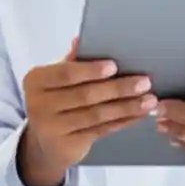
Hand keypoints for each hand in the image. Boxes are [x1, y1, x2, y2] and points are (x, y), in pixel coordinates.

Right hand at [17, 39, 156, 185]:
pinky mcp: (67, 145)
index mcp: (35, 81)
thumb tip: (80, 39)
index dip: (90, 70)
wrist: (43, 142)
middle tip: (144, 82)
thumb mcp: (55, 80)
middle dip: (118, 88)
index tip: (115, 66)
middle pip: (84, 95)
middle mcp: (38, 104)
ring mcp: (52, 127)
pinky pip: (101, 130)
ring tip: (149, 99)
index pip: (65, 73)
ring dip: (126, 106)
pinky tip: (138, 114)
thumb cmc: (54, 102)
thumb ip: (70, 62)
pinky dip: (123, 121)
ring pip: (96, 114)